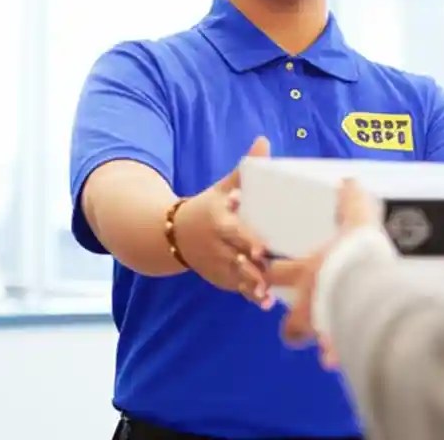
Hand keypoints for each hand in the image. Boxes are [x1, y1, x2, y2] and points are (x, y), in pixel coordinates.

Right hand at [172, 136, 274, 307]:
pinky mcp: (221, 278)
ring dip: (253, 286)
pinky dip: (250, 297)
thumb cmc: (208, 207)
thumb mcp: (222, 187)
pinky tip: (266, 303)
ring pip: (237, 278)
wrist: (172, 234)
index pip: (233, 232)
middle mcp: (216, 246)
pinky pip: (237, 289)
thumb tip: (264, 141)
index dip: (246, 240)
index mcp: (217, 221)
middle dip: (253, 267)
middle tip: (271, 272)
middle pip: (237, 258)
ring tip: (269, 294)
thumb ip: (245, 169)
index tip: (261, 248)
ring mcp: (217, 265)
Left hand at [269, 178, 382, 366]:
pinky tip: (334, 359)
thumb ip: (350, 203)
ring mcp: (318, 322)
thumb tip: (349, 182)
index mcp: (306, 269)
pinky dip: (332, 354)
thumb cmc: (356, 250)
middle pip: (286, 314)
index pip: (277, 271)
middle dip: (288, 320)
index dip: (269, 271)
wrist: (365, 281)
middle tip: (292, 318)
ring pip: (301, 334)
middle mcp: (306, 299)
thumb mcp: (355, 218)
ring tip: (318, 345)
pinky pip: (330, 350)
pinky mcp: (334, 338)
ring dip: (308, 337)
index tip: (267, 270)